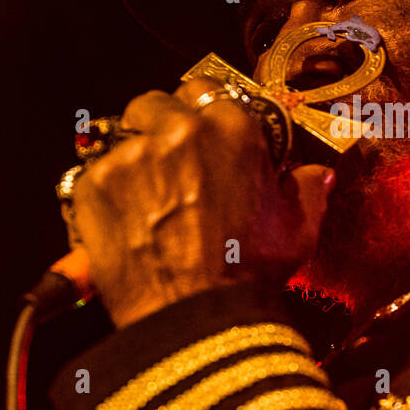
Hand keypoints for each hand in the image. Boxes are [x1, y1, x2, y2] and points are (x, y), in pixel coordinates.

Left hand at [67, 78, 335, 328]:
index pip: (208, 93)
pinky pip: (95, 174)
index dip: (204, 117)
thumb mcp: (298, 229)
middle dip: (162, 127)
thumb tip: (315, 175)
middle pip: (157, 105)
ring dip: (134, 160)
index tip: (203, 137)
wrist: (196, 317)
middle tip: (170, 164)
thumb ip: (307, 190)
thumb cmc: (248, 273)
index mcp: (232, 127)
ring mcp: (131, 154)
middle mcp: (179, 129)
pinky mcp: (94, 183)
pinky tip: (126, 221)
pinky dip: (107, 193)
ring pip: (123, 137)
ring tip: (145, 199)